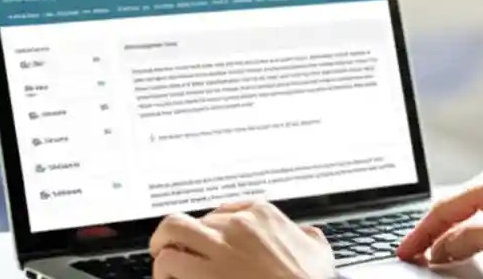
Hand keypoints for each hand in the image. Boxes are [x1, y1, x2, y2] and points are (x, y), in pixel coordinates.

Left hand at [149, 201, 334, 278]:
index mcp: (263, 214)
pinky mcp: (203, 273)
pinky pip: (168, 263)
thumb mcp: (318, 251)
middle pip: (194, 217)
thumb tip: (306, 235)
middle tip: (173, 248)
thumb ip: (307, 236)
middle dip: (179, 235)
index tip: (207, 240)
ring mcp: (219, 248)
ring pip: (172, 232)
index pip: (223, 210)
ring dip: (165, 249)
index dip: (211, 228)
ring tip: (165, 264)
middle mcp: (237, 225)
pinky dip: (164, 273)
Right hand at [396, 168, 482, 272]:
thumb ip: (469, 238)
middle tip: (411, 252)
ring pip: (466, 215)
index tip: (406, 250)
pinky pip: (481, 221)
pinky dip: (465, 234)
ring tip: (431, 250)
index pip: (444, 208)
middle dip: (429, 231)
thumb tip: (442, 245)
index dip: (421, 232)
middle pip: (452, 208)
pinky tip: (463, 245)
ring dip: (446, 233)